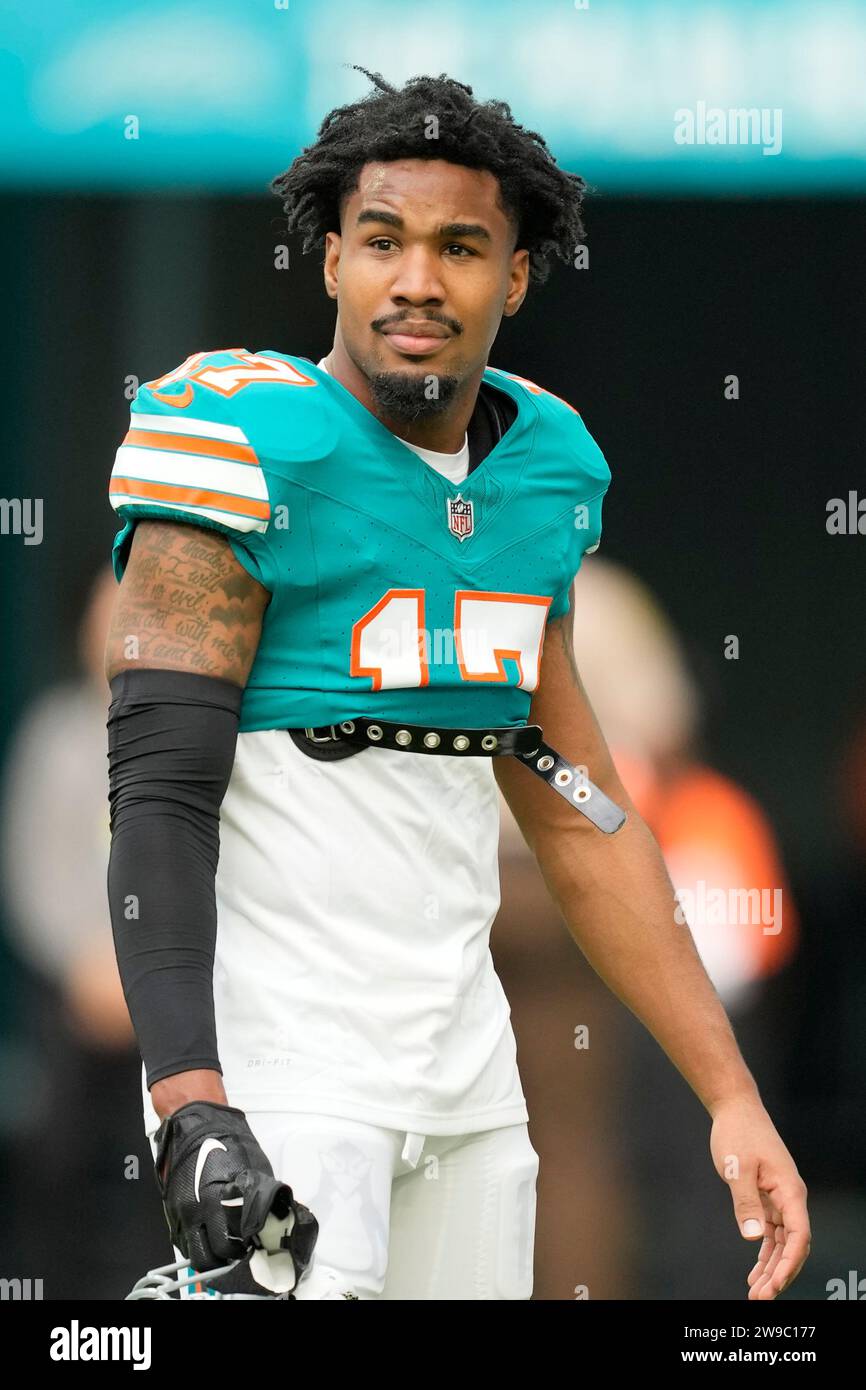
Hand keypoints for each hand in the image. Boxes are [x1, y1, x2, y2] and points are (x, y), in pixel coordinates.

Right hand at [154, 1100, 317, 1287]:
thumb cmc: (227, 1140)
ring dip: (209, 1254)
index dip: (245, 1250)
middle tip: (238, 1249)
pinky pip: (182, 1240)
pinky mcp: (172, 1210)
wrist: (194, 1124)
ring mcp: (183, 1212)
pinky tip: (207, 1234)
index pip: (234, 1244)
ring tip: (222, 1244)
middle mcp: (200, 1209)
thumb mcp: (253, 1168)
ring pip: (194, 1253)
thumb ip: (259, 1197)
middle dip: (227, 1257)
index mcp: (223, 1198)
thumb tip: (270, 1217)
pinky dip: (195, 1243)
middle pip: (212, 1256)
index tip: (252, 1246)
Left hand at [709, 1096, 810, 1298]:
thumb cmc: (738, 1133)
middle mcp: (790, 1198)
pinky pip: (771, 1234)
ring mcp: (780, 1200)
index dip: (789, 1264)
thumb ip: (745, 1202)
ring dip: (771, 1268)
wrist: (735, 1109)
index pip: (799, 1237)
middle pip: (792, 1246)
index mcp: (790, 1191)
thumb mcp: (736, 1167)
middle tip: (760, 1299)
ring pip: (782, 1243)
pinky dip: (764, 1253)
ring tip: (756, 1293)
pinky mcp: (767, 1198)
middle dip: (779, 1274)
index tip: (774, 1286)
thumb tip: (753, 1238)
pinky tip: (754, 1272)